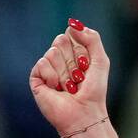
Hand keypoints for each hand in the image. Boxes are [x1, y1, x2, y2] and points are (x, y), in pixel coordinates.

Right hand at [29, 18, 109, 136]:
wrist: (84, 114)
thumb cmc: (94, 91)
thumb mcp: (101, 60)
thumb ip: (92, 38)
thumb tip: (72, 23)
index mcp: (73, 52)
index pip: (72, 35)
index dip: (81, 50)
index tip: (87, 66)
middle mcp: (59, 58)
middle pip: (60, 40)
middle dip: (73, 59)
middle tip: (78, 77)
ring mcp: (47, 68)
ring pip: (52, 52)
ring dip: (65, 71)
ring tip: (69, 86)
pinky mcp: (36, 77)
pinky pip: (42, 63)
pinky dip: (53, 76)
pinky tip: (57, 89)